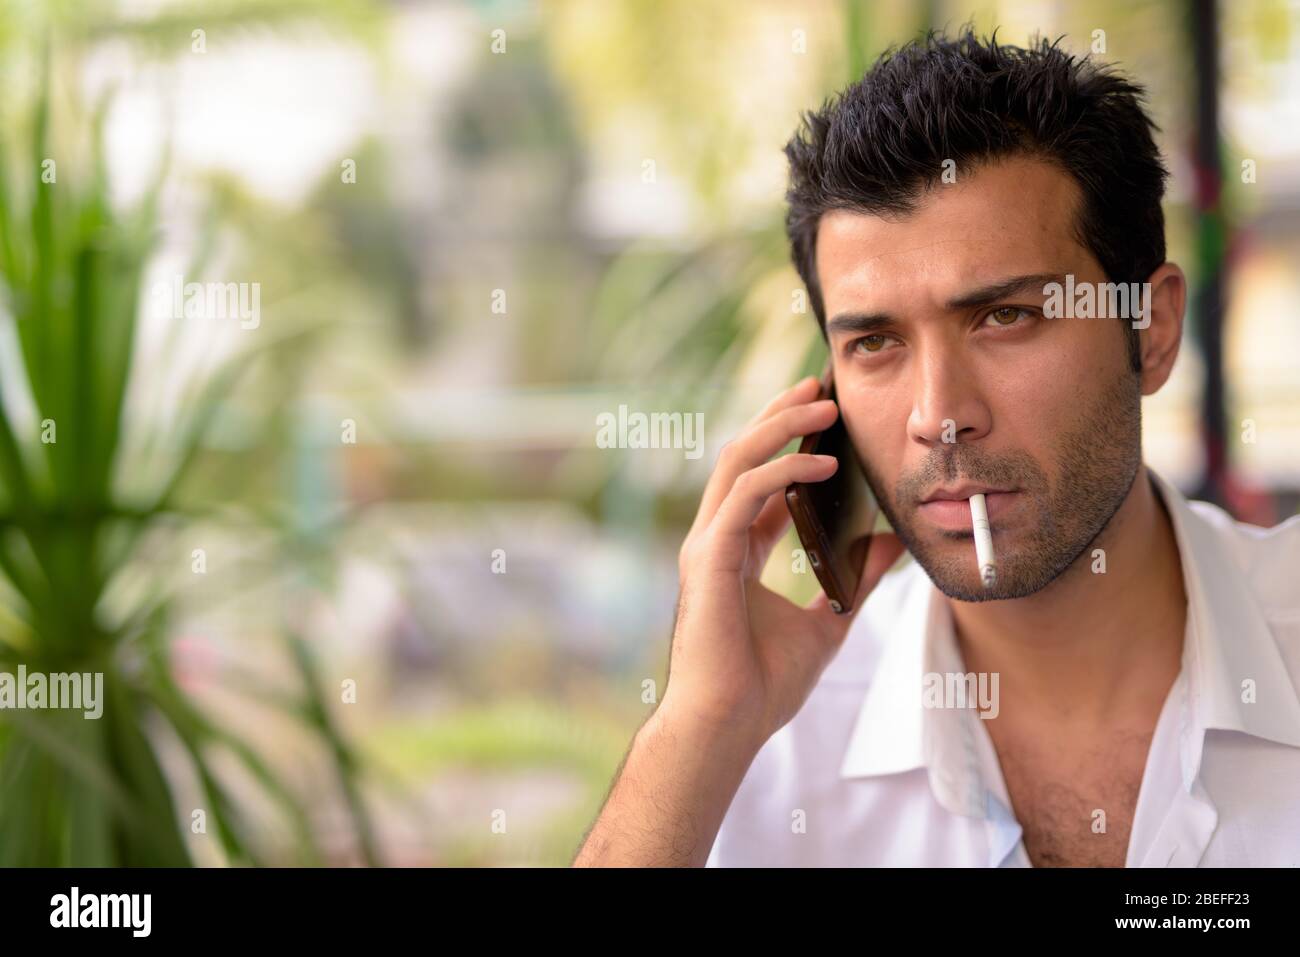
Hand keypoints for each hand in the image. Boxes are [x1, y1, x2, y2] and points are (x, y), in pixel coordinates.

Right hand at [663, 376, 905, 745]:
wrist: (727, 725)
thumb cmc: (762, 686)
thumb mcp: (828, 621)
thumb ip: (854, 580)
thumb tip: (890, 546)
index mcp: (736, 552)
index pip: (760, 481)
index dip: (790, 444)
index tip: (826, 417)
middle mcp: (716, 539)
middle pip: (742, 456)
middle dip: (780, 415)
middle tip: (821, 385)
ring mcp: (707, 544)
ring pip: (736, 461)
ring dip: (779, 425)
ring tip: (822, 401)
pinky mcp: (709, 556)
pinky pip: (744, 493)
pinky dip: (782, 470)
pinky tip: (821, 461)